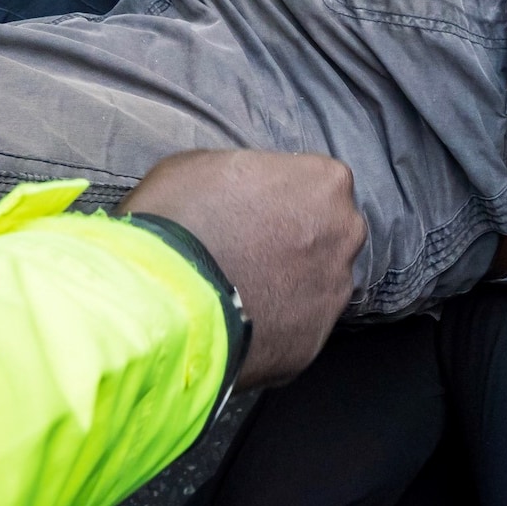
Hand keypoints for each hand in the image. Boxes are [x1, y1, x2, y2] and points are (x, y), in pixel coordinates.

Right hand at [118, 150, 364, 388]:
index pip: (316, 183)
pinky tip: (238, 320)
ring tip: (240, 290)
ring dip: (288, 284)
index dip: (280, 197)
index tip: (253, 210)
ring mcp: (334, 290)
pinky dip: (275, 324)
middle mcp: (345, 233)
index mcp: (326, 182)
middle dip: (296, 240)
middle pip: (328, 232)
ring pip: (317, 281)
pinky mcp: (316, 339)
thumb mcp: (199, 166)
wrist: (161, 299)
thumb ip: (244, 172)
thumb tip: (245, 190)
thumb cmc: (178, 219)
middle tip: (248, 250)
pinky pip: (297, 325)